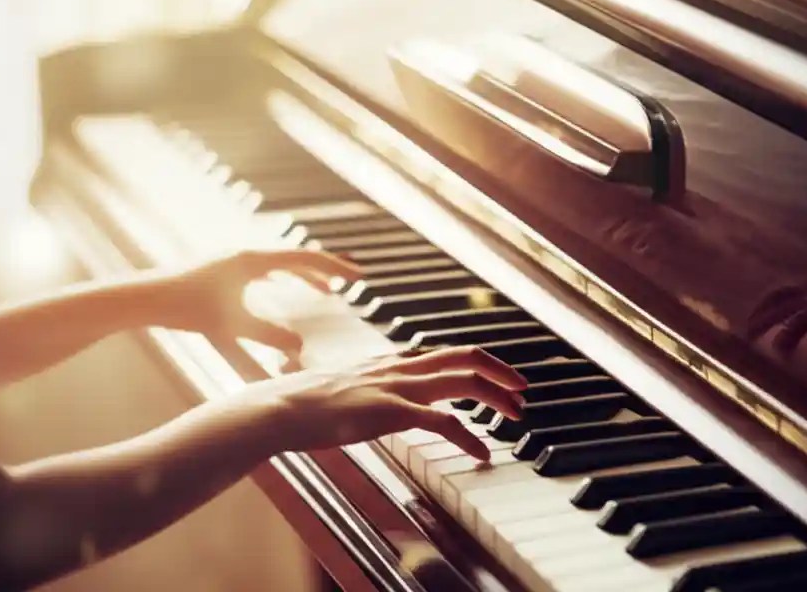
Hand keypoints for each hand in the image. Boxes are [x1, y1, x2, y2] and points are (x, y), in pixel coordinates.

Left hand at [157, 249, 360, 356]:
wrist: (146, 298)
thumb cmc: (187, 310)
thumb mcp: (231, 327)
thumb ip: (268, 337)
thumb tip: (301, 348)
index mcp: (253, 260)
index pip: (305, 259)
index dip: (335, 269)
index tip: (359, 277)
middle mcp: (246, 254)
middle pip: (297, 258)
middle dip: (326, 272)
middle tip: (351, 282)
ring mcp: (234, 260)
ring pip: (280, 264)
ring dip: (305, 277)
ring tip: (325, 294)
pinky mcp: (223, 270)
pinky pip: (264, 270)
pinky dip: (282, 279)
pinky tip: (283, 291)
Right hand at [242, 345, 528, 461]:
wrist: (283, 408)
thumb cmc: (308, 404)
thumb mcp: (347, 387)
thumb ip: (368, 387)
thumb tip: (375, 398)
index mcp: (391, 362)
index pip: (446, 353)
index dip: (478, 362)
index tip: (499, 377)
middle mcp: (400, 368)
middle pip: (464, 356)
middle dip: (499, 371)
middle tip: (522, 390)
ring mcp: (397, 388)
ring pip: (461, 381)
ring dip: (495, 396)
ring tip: (515, 416)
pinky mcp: (390, 412)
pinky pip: (441, 421)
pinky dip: (468, 436)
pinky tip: (481, 453)